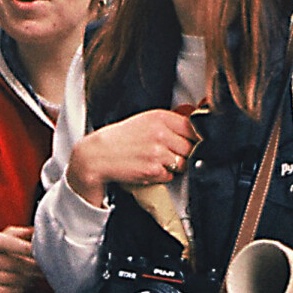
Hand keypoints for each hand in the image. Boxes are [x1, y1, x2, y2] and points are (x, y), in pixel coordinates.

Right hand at [0, 226, 41, 292]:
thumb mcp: (6, 236)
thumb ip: (24, 233)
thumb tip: (43, 232)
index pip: (15, 244)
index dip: (33, 250)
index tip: (46, 253)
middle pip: (17, 264)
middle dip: (35, 267)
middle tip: (47, 268)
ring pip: (16, 279)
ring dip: (31, 278)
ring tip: (37, 276)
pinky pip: (11, 291)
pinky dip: (22, 288)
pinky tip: (26, 284)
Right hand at [66, 110, 199, 207]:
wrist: (98, 155)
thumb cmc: (120, 139)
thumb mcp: (145, 121)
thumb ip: (169, 124)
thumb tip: (194, 132)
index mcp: (160, 117)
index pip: (193, 128)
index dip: (193, 137)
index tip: (189, 142)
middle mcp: (160, 133)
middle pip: (191, 147)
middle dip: (183, 153)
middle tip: (169, 154)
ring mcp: (158, 153)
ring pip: (183, 163)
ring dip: (174, 166)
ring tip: (157, 161)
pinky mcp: (153, 170)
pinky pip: (170, 175)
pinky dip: (162, 175)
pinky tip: (149, 168)